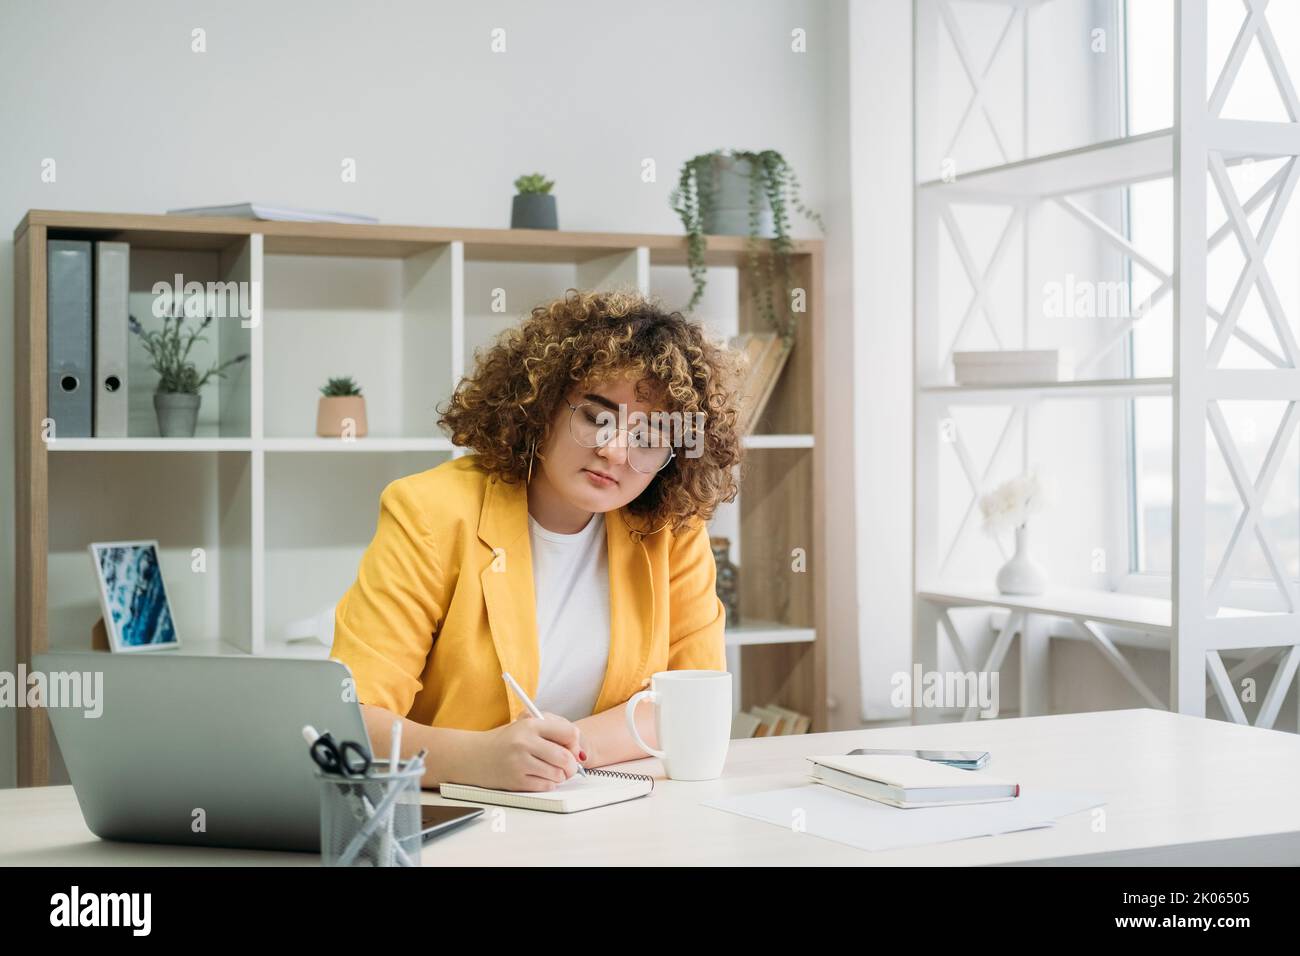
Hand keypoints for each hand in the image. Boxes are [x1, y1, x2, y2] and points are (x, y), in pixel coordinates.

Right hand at [466, 711, 583, 791]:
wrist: (474, 756)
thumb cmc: (505, 741)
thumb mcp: (526, 725)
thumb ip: (553, 731)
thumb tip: (578, 750)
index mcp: (531, 725)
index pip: (569, 733)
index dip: (575, 743)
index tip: (572, 748)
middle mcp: (525, 743)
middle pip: (566, 757)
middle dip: (572, 765)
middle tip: (569, 766)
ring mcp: (520, 763)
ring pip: (558, 774)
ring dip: (560, 776)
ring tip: (551, 770)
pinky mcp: (516, 781)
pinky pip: (546, 786)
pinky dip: (548, 784)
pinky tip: (540, 776)